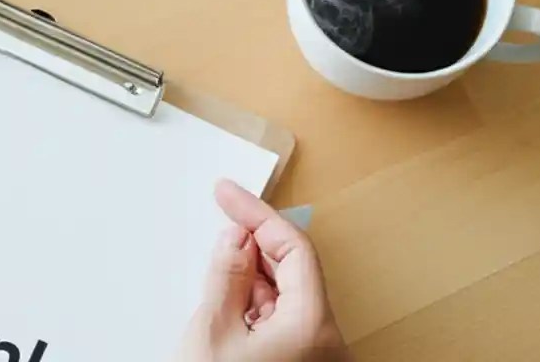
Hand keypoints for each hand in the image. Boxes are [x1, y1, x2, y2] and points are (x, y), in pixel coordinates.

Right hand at [182, 180, 349, 361]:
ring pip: (288, 294)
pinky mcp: (303, 361)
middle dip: (255, 244)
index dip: (258, 215)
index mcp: (311, 326)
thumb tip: (236, 239)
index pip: (294, 248)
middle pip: (295, 269)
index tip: (229, 194)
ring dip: (254, 276)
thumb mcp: (213, 332)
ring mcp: (317, 353)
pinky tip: (231, 302)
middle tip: (224, 217)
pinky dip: (258, 303)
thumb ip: (227, 277)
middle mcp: (326, 339)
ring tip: (219, 272)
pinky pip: (285, 319)